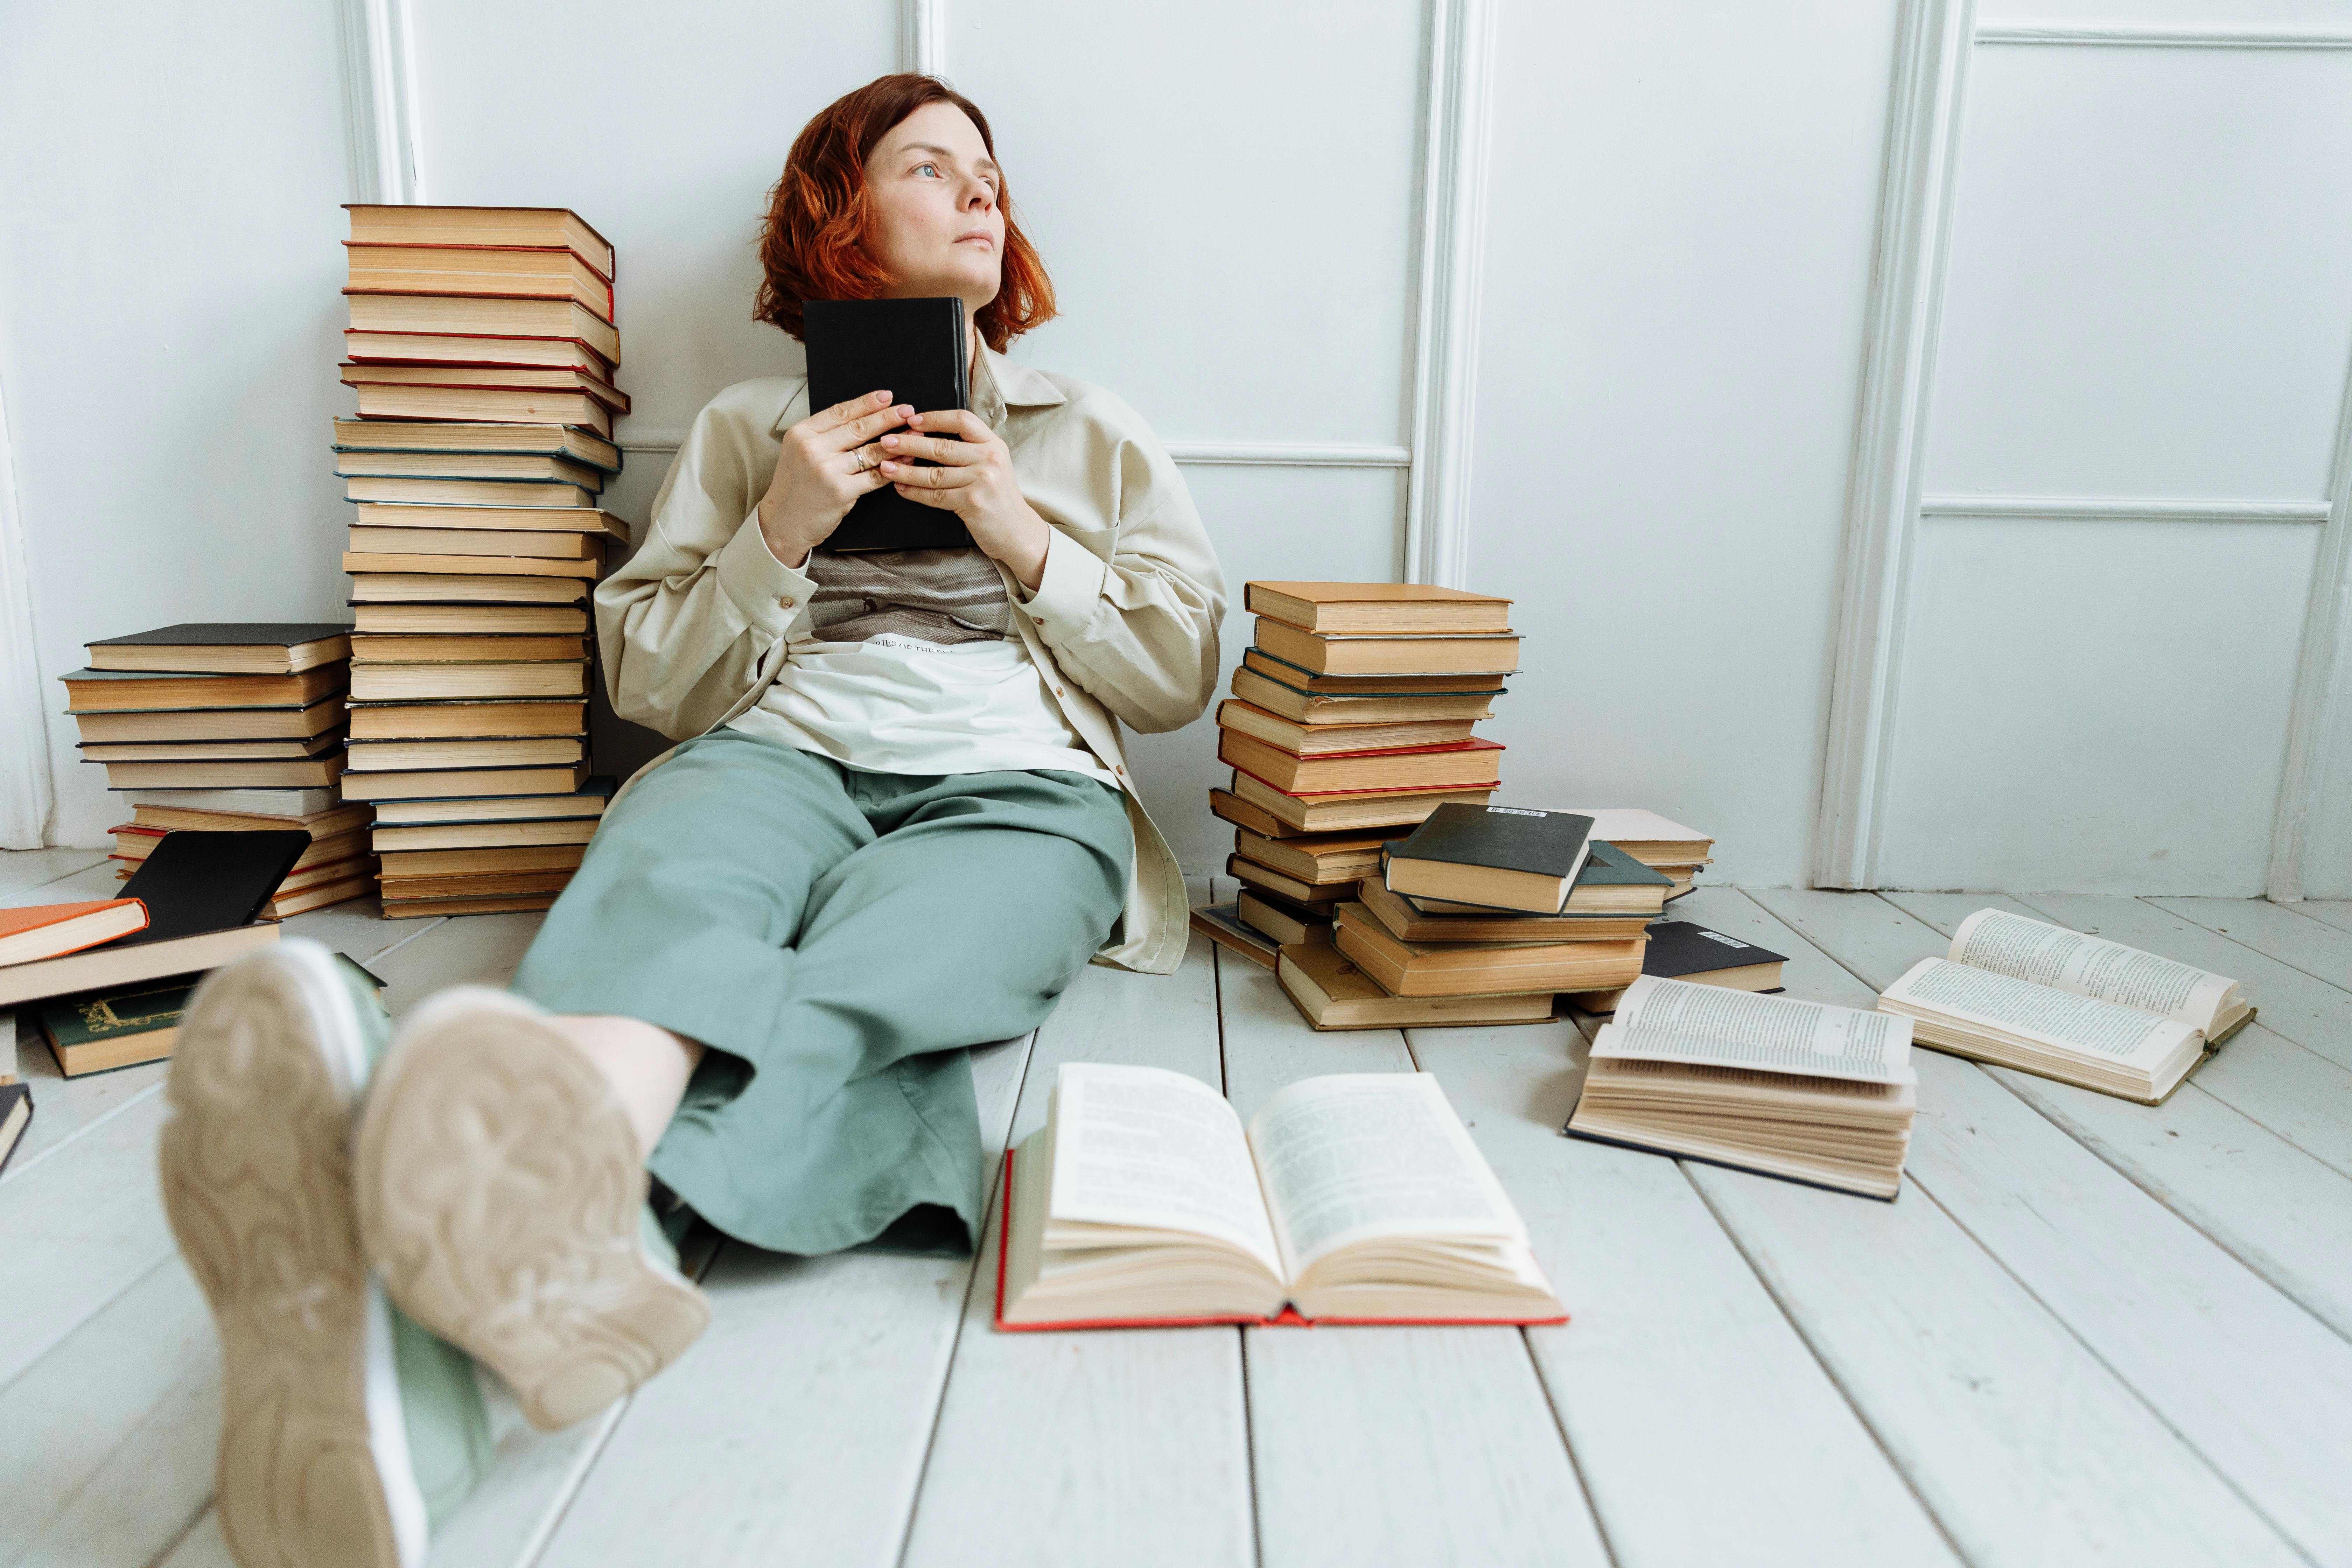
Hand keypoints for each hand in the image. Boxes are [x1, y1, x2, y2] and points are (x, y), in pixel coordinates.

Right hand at [756, 390, 914, 565]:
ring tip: (914, 434)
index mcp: (802, 433)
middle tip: (908, 410)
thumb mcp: (799, 451)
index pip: (840, 412)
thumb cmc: (796, 486)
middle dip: (887, 417)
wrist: (784, 521)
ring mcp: (827, 470)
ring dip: (896, 442)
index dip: (866, 403)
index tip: (887, 396)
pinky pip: (875, 476)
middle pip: (858, 428)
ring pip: (871, 451)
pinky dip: (893, 468)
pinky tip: (905, 461)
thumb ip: (824, 434)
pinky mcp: (841, 491)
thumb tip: (862, 417)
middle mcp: (813, 448)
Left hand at [876, 409, 1052, 590]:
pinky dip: (915, 493)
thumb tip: (924, 436)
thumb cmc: (998, 497)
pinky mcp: (973, 502)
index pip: (961, 420)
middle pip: (942, 446)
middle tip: (887, 441)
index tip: (912, 420)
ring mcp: (982, 480)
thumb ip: (969, 449)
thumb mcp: (992, 465)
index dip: (934, 418)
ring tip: (885, 467)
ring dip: (905, 471)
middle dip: (909, 443)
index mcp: (994, 444)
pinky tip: (901, 488)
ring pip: (934, 473)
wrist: (1018, 531)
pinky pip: (935, 495)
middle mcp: (990, 458)